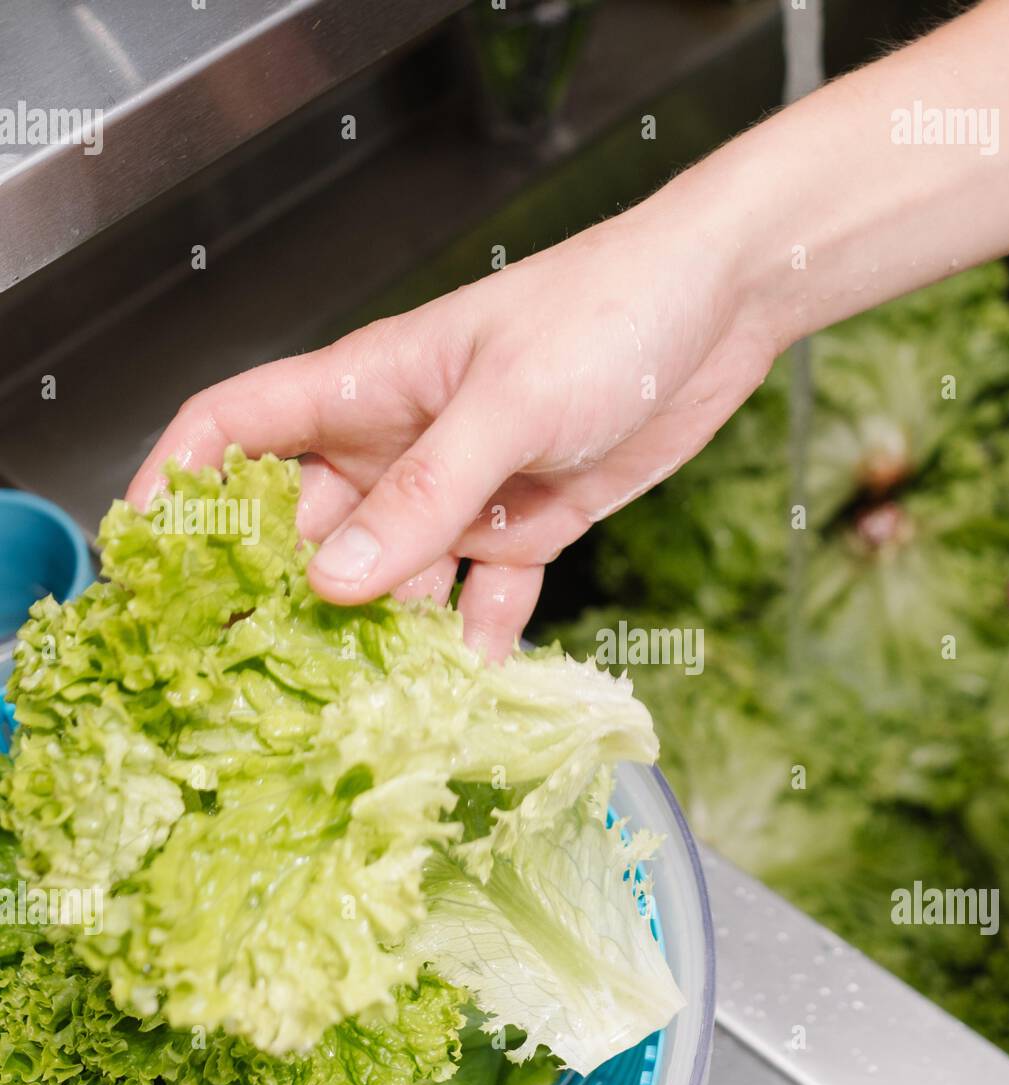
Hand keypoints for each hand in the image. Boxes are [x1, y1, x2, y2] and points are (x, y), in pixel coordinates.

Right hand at [126, 208, 774, 655]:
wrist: (717, 312)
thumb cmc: (605, 315)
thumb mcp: (506, 406)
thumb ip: (424, 493)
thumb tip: (336, 577)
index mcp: (368, 389)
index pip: (237, 426)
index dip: (182, 482)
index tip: (150, 557)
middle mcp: (403, 446)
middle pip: (311, 527)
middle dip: (290, 594)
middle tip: (268, 676)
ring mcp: (462, 492)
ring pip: (396, 578)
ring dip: (385, 636)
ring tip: (369, 707)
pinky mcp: (526, 525)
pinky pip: (485, 598)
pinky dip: (478, 639)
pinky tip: (471, 688)